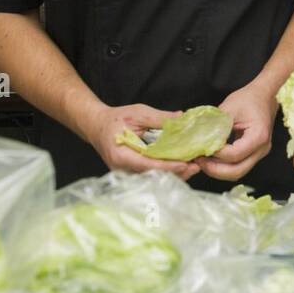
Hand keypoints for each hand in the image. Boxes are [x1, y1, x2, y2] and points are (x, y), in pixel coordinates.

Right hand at [80, 103, 199, 179]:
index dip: (167, 166)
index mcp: (121, 154)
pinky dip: (166, 172)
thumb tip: (181, 118)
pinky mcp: (131, 174)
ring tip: (193, 167)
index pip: (147, 164)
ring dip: (174, 174)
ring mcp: (125, 174)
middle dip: (175, 172)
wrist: (97, 126)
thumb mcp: (137, 113)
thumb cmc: (115, 119)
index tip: (184, 163)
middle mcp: (122, 169)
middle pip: (152, 176)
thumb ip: (159, 117)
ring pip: (153, 179)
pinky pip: (151, 176)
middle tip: (196, 166)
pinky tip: (181, 167)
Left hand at [197, 82, 276, 180]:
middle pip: (237, 171)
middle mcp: (262, 149)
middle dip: (215, 170)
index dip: (216, 154)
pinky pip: (238, 166)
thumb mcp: (229, 108)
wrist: (263, 96)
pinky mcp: (253, 154)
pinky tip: (211, 159)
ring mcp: (259, 153)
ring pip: (237, 172)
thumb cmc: (248, 98)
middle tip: (199, 161)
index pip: (235, 154)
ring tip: (203, 161)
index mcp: (258, 136)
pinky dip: (223, 166)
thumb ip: (216, 125)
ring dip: (218, 171)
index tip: (202, 148)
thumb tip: (199, 140)